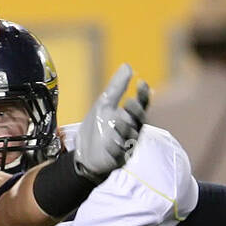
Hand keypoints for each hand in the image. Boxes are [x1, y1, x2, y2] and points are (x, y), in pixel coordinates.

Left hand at [74, 64, 149, 182]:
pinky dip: (115, 148)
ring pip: (131, 138)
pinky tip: (110, 143)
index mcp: (130, 116)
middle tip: (128, 102)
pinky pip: (119, 155)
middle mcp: (132, 130)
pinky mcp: (117, 160)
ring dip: (125, 129)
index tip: (141, 82)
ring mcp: (126, 146)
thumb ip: (116, 88)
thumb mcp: (104, 105)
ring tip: (118, 120)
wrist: (83, 152)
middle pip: (139, 121)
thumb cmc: (97, 128)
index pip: (141, 104)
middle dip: (136, 112)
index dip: (143, 94)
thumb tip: (127, 66)